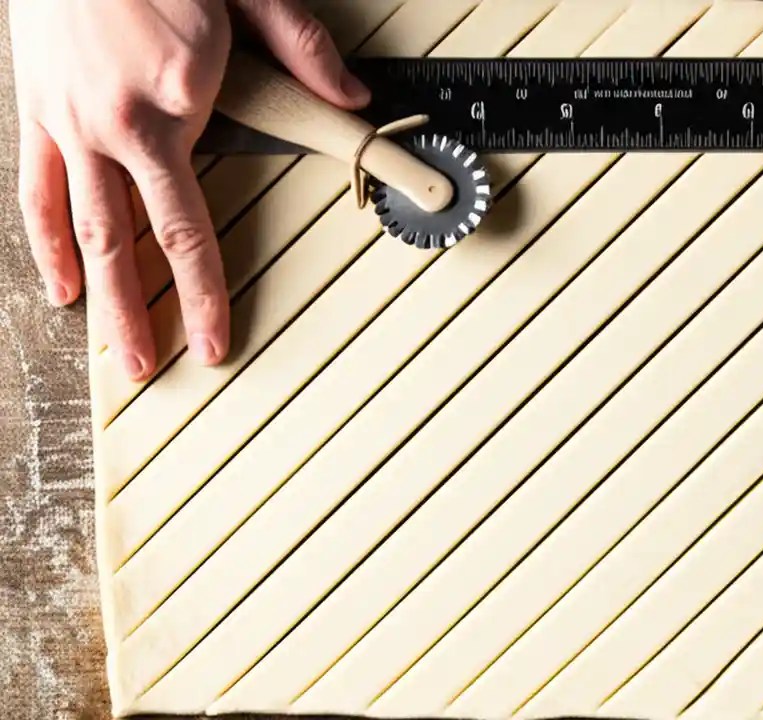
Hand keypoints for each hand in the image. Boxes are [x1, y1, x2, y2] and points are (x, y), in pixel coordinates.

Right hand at [10, 0, 370, 380]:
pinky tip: (59, 285)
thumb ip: (303, 49)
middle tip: (159, 373)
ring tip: (113, 353)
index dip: (207, 294)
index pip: (193, 226)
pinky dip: (42, 241)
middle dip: (148, 317)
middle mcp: (116, 125)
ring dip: (98, 298)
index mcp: (177, 102)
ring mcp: (67, 120)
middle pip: (133, 243)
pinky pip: (33, 188)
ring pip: (81, 229)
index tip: (218, 341)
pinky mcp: (33, 107)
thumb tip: (352, 102)